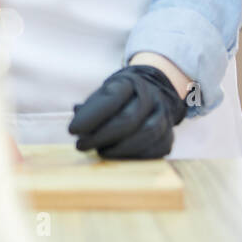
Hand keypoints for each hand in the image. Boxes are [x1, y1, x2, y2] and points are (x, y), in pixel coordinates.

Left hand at [69, 65, 187, 158]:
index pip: (111, 98)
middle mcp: (150, 96)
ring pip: (146, 134)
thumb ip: (88, 109)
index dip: (91, 115)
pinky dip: (136, 156)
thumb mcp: (101, 95)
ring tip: (100, 152)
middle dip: (102, 136)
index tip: (72, 130)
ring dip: (120, 149)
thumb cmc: (116, 100)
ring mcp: (163, 114)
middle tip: (81, 146)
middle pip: (128, 118)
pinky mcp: (170, 134)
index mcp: (128, 83)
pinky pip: (157, 148)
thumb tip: (77, 122)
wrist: (150, 94)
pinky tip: (119, 157)